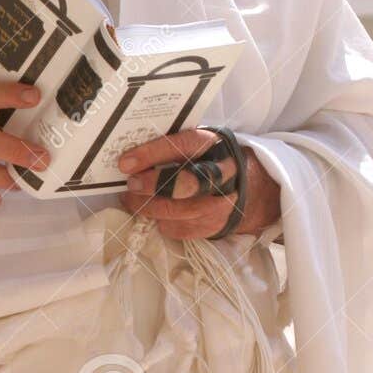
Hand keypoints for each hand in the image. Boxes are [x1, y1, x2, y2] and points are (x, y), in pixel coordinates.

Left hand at [117, 127, 280, 241]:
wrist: (247, 184)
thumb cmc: (207, 158)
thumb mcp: (195, 144)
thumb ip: (170, 146)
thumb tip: (131, 157)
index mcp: (212, 145)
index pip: (182, 147)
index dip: (152, 155)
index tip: (125, 163)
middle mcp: (221, 174)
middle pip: (186, 184)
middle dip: (153, 186)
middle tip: (131, 184)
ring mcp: (219, 203)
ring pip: (179, 212)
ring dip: (148, 208)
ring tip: (132, 199)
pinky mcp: (213, 225)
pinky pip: (178, 229)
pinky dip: (159, 221)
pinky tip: (152, 212)